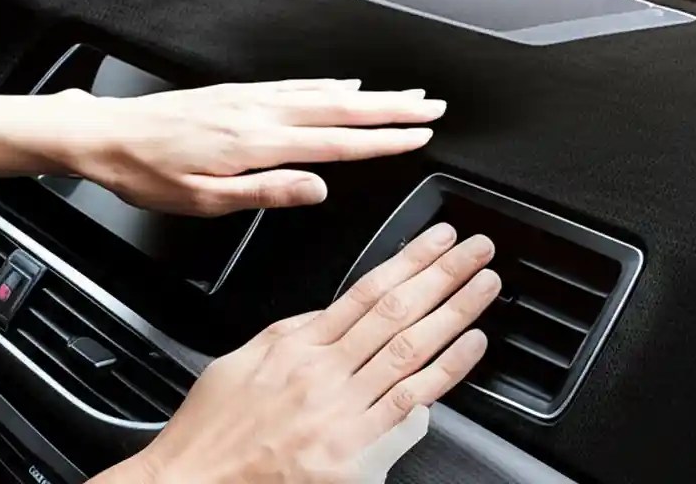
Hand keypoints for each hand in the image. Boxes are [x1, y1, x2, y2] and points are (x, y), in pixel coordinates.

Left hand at [39, 79, 445, 215]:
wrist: (105, 133)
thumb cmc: (146, 172)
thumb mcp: (203, 200)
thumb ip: (266, 191)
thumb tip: (318, 188)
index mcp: (255, 143)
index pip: (335, 143)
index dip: (382, 140)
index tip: (419, 135)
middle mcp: (258, 113)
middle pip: (340, 110)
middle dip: (391, 108)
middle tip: (432, 106)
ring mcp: (249, 99)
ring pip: (323, 94)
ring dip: (368, 95)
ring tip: (403, 95)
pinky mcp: (236, 94)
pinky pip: (295, 85)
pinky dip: (328, 86)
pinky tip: (342, 86)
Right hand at [91, 223, 500, 483]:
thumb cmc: (211, 436)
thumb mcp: (239, 364)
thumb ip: (290, 336)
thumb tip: (329, 317)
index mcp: (295, 347)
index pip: (366, 291)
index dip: (409, 261)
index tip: (438, 239)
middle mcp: (322, 375)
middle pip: (396, 312)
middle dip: (443, 274)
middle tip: (478, 250)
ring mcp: (342, 415)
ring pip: (410, 352)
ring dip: (455, 313)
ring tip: (484, 286)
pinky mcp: (354, 457)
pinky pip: (409, 407)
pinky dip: (444, 373)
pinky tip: (470, 348)